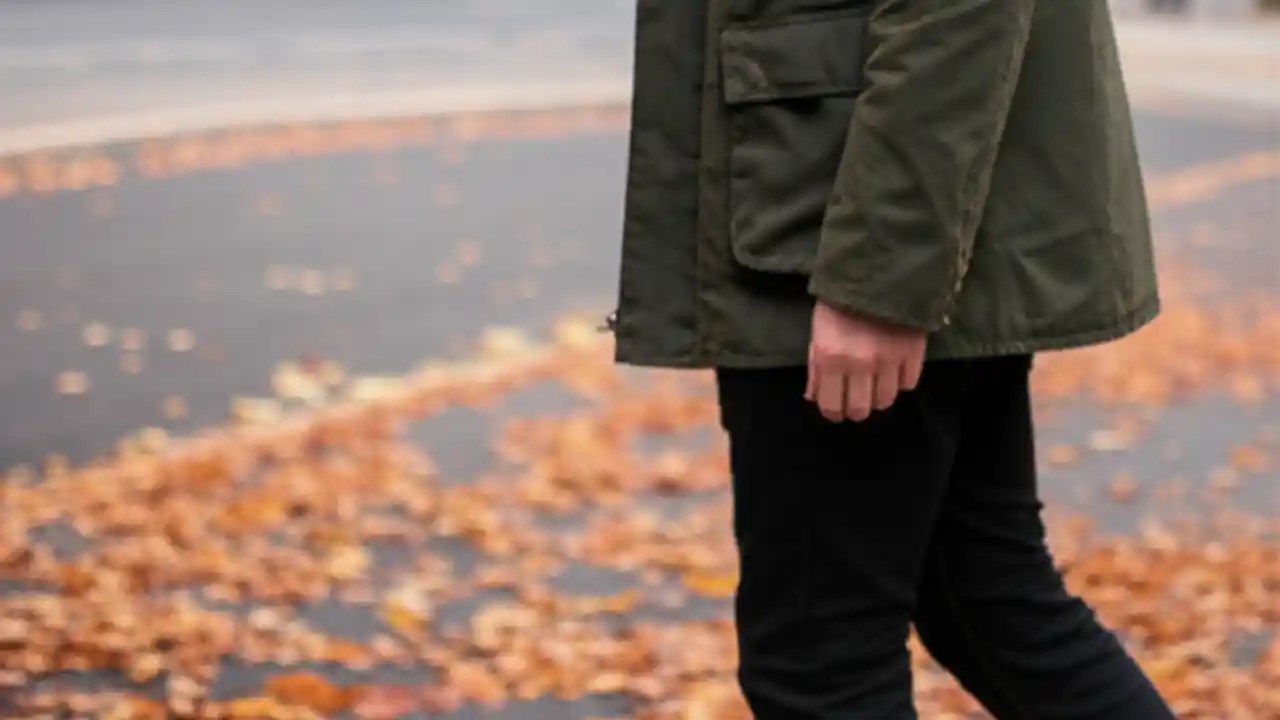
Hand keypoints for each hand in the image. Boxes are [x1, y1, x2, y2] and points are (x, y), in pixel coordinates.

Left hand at [806, 300, 926, 421]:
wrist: (875, 270)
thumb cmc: (838, 302)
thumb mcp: (817, 332)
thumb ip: (815, 367)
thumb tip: (814, 397)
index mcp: (831, 358)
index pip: (831, 405)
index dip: (833, 412)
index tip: (835, 409)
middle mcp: (860, 364)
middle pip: (861, 409)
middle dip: (855, 408)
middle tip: (856, 398)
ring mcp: (889, 359)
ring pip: (885, 400)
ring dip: (878, 396)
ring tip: (875, 383)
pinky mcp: (913, 352)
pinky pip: (908, 383)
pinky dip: (900, 380)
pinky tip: (893, 369)